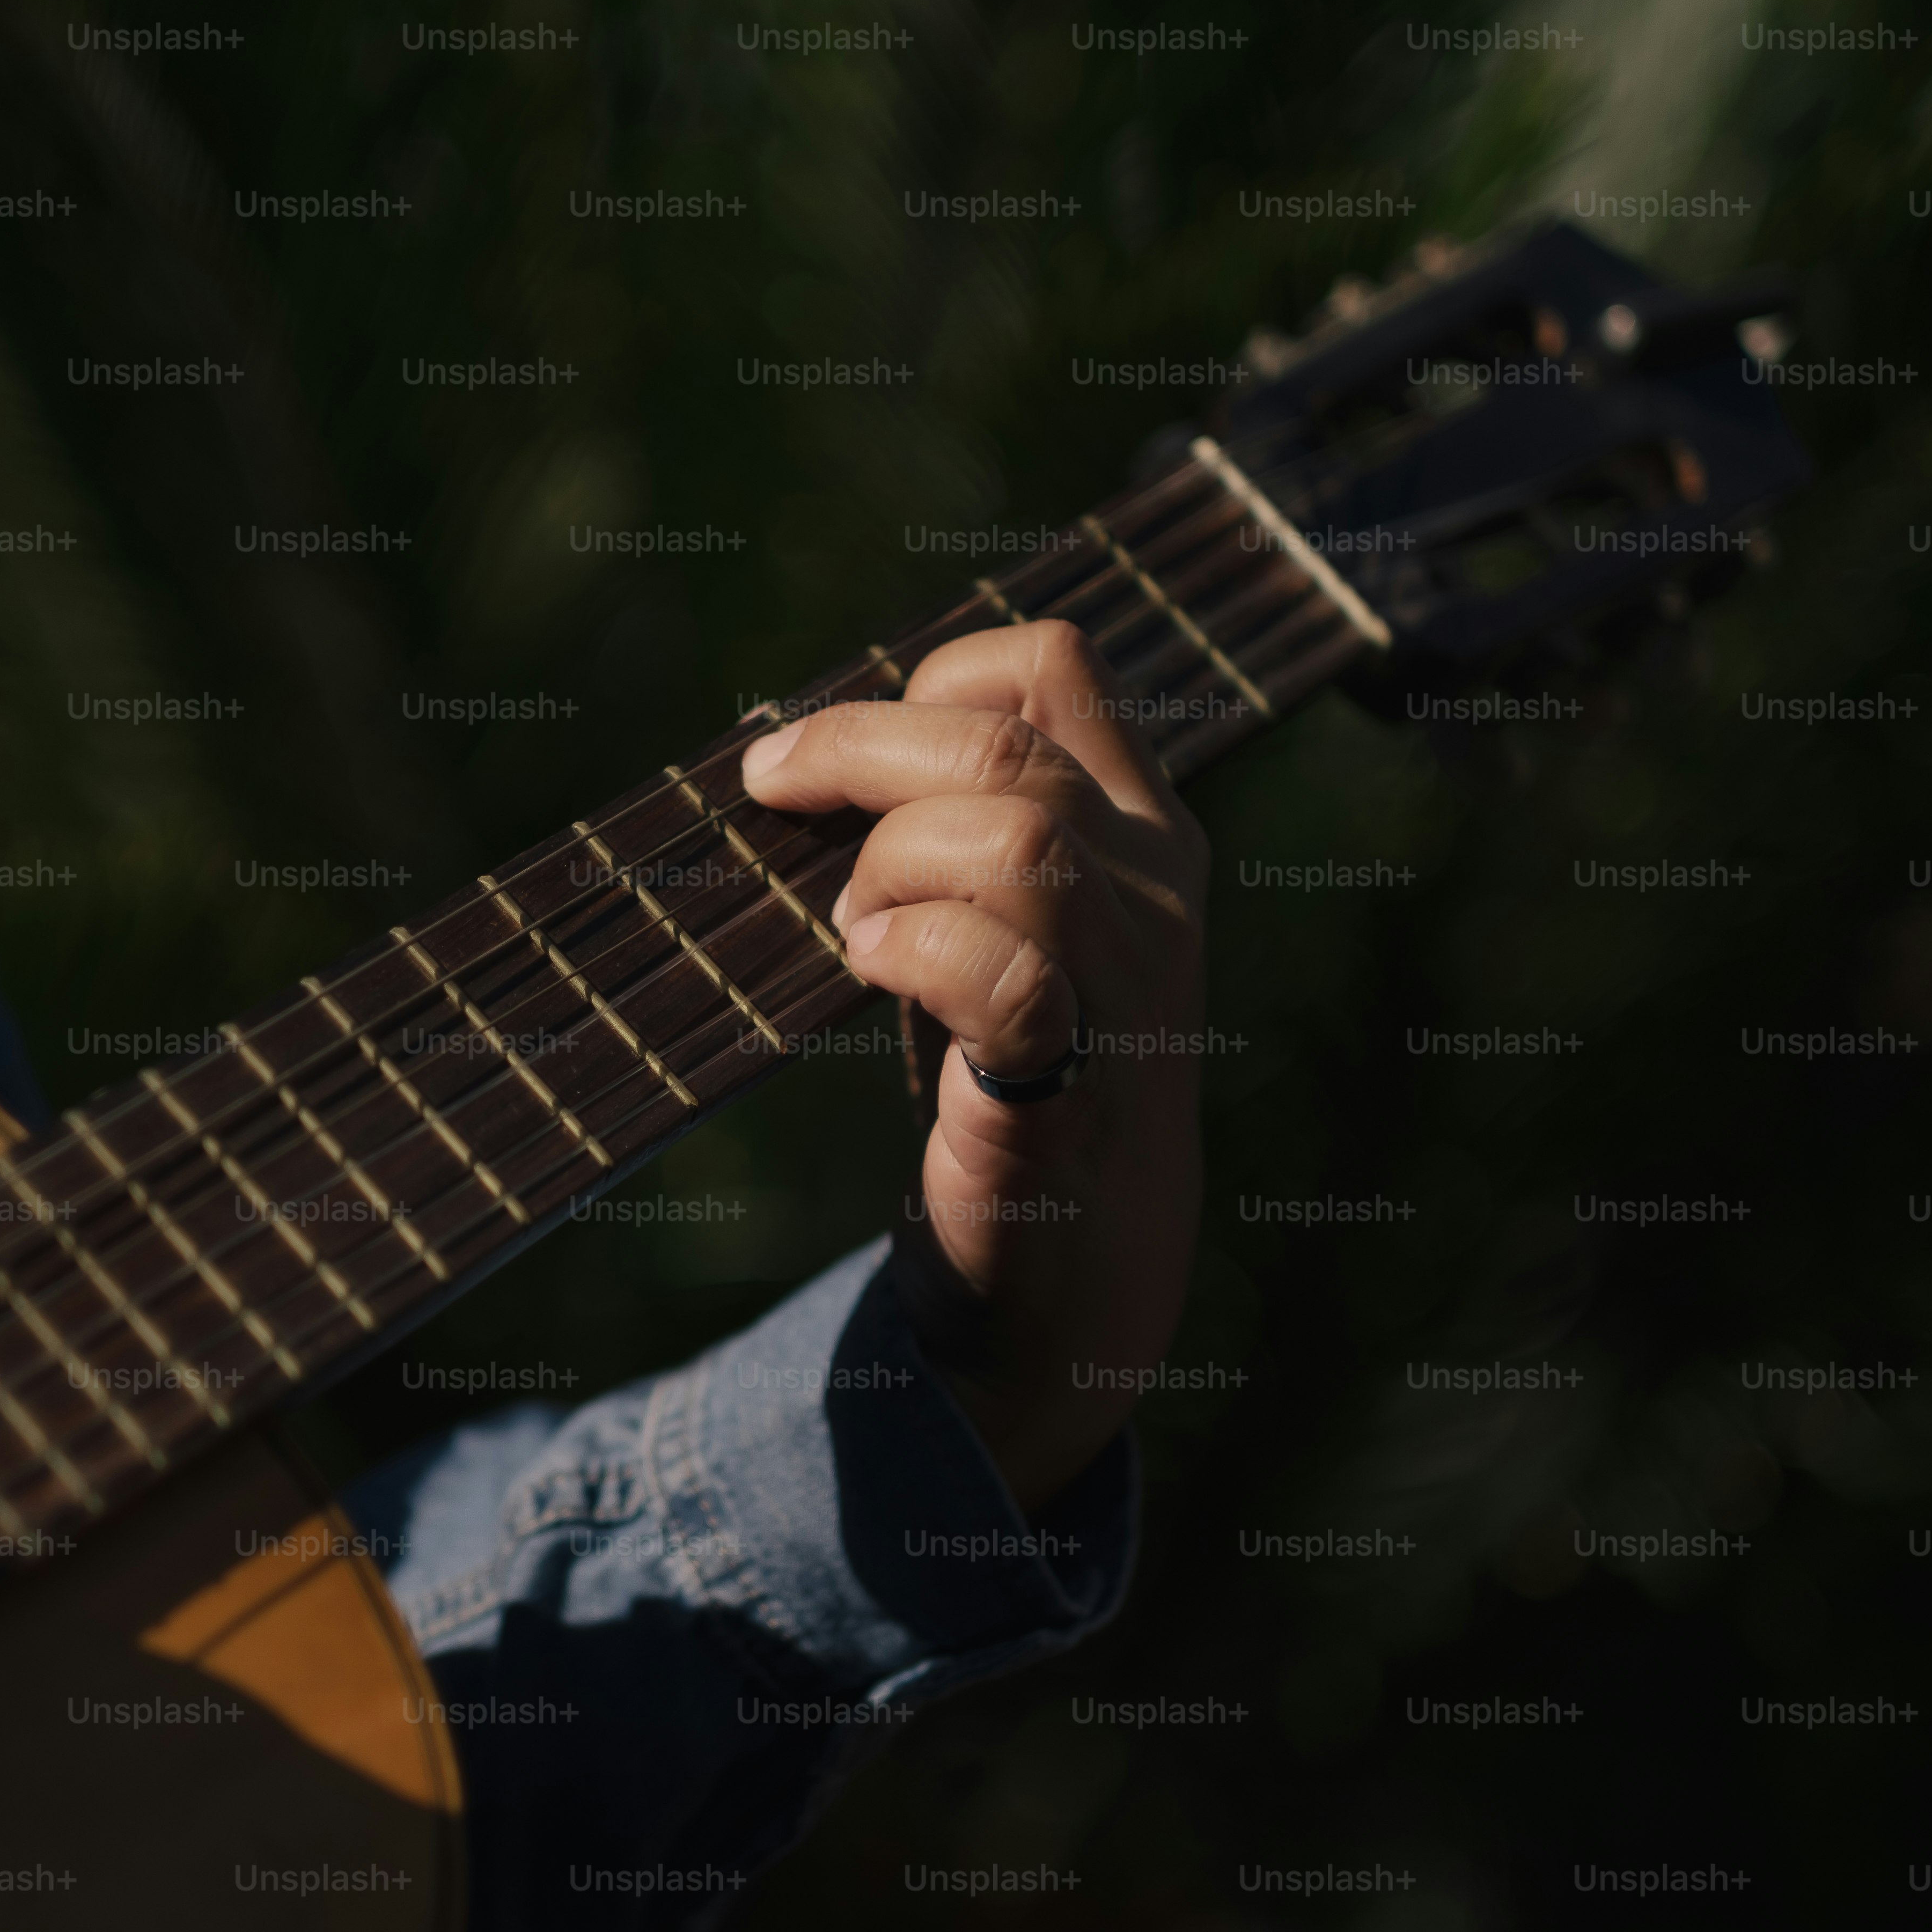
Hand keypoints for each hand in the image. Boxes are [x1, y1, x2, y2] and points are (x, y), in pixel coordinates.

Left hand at [738, 621, 1209, 1509]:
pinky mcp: (1071, 1090)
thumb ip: (968, 823)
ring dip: (893, 864)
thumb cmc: (1018, 1069)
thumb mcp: (1017, 914)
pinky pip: (1004, 977)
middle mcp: (1153, 894)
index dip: (932, 678)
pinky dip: (914, 954)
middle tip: (777, 799)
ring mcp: (1126, 992)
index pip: (1056, 666)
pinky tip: (872, 974)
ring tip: (856, 926)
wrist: (1077, 1265)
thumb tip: (815, 744)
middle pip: (1005, 751)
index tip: (843, 748)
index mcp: (1144, 828)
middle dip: (860, 753)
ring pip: (1017, 844)